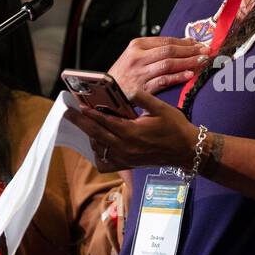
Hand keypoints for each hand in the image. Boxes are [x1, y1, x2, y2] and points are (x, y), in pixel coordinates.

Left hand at [65, 89, 198, 173]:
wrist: (186, 151)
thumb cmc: (175, 128)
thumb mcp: (162, 108)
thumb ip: (142, 98)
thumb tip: (127, 89)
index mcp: (132, 132)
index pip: (104, 122)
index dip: (89, 113)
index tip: (78, 106)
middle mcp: (126, 147)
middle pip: (96, 135)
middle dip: (81, 123)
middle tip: (68, 114)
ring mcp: (126, 158)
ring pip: (99, 148)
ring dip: (90, 136)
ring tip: (84, 124)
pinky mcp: (128, 164)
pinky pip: (106, 163)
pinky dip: (99, 154)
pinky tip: (99, 144)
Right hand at [107, 36, 209, 96]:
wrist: (104, 93)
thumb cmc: (123, 74)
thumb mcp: (134, 56)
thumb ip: (156, 50)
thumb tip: (184, 43)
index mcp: (136, 45)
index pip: (166, 40)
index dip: (185, 42)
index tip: (199, 43)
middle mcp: (138, 57)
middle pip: (170, 51)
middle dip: (190, 51)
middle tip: (206, 51)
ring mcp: (140, 73)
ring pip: (169, 64)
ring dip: (188, 62)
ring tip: (203, 61)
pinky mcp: (142, 89)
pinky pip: (164, 81)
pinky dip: (178, 77)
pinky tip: (190, 75)